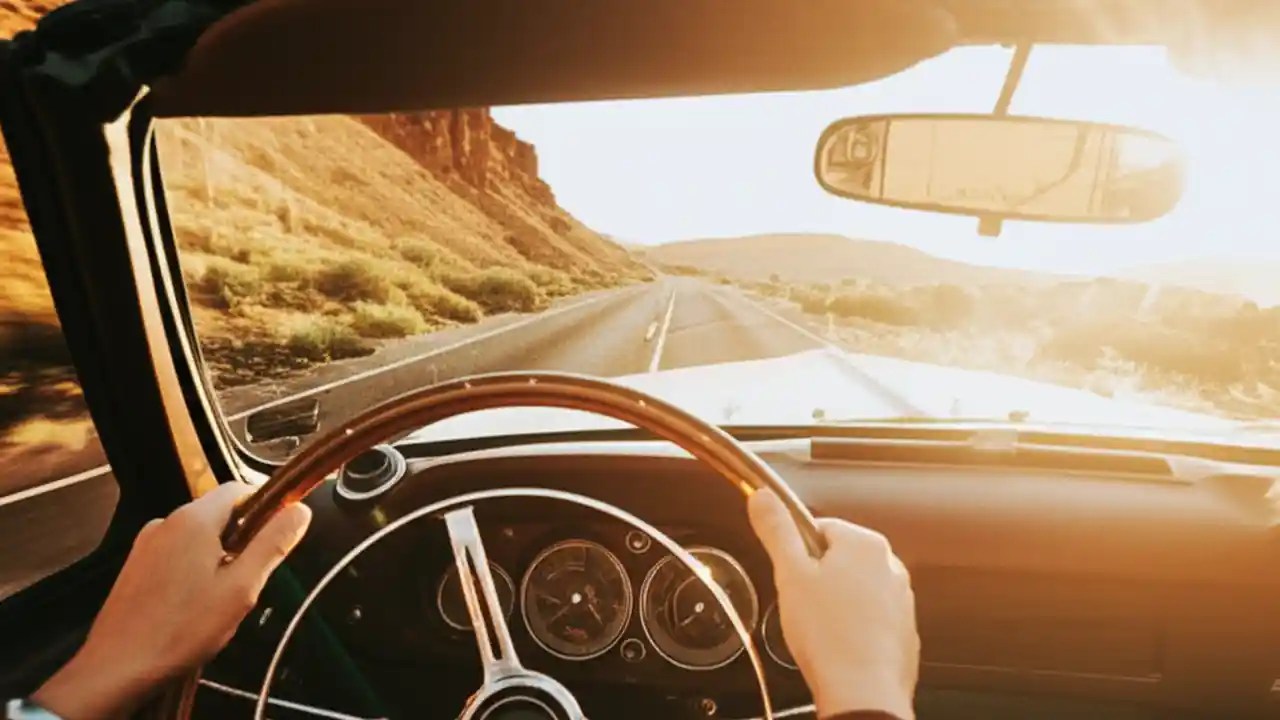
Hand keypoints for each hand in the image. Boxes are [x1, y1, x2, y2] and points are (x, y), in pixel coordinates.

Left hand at [32, 482, 311, 719]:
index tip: (277, 538)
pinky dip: (192, 569)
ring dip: (216, 556)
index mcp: (194, 520)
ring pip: (197, 536)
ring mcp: (146, 543)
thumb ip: (272, 545)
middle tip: (248, 580)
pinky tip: (192, 605)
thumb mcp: (241, 588)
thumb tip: (300, 510)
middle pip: (218, 513)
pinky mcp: (135, 566)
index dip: (266, 507)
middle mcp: (166, 522)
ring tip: (219, 599)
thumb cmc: (182, 629)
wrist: (117, 668)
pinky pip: (175, 553)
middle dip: (241, 539)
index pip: (239, 489)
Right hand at [748, 490, 918, 719]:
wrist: (863, 692)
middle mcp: (890, 565)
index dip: (797, 550)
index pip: (821, 527)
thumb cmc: (830, 636)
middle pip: (839, 557)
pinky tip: (838, 642)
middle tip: (802, 601)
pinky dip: (854, 625)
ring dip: (836, 601)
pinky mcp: (903, 629)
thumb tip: (764, 497)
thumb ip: (776, 530)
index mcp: (864, 543)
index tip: (790, 570)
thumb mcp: (790, 574)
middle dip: (817, 576)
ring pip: (855, 588)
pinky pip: (871, 617)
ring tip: (820, 627)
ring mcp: (901, 599)